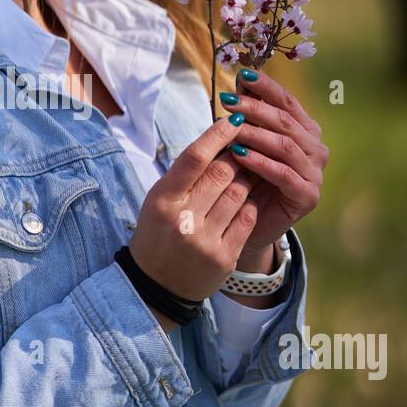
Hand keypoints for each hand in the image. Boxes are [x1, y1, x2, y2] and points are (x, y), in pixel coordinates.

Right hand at [129, 115, 260, 304]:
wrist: (156, 285)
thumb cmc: (158, 233)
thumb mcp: (160, 200)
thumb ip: (185, 174)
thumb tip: (219, 140)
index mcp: (163, 200)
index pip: (195, 158)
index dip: (218, 135)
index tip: (234, 120)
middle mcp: (184, 219)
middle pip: (222, 173)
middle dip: (237, 157)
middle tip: (245, 147)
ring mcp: (205, 240)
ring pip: (240, 193)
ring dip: (247, 179)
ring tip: (248, 172)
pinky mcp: (224, 257)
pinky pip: (248, 218)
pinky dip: (250, 205)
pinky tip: (246, 201)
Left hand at [220, 68, 328, 260]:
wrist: (247, 224)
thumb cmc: (245, 177)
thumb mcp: (245, 141)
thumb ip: (248, 114)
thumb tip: (241, 78)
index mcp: (305, 130)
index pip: (287, 102)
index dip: (266, 88)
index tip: (243, 76)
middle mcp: (315, 149)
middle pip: (286, 122)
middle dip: (255, 109)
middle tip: (229, 102)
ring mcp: (315, 173)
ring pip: (285, 146)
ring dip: (256, 134)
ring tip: (230, 129)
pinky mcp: (309, 196)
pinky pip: (284, 174)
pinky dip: (261, 162)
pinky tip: (239, 155)